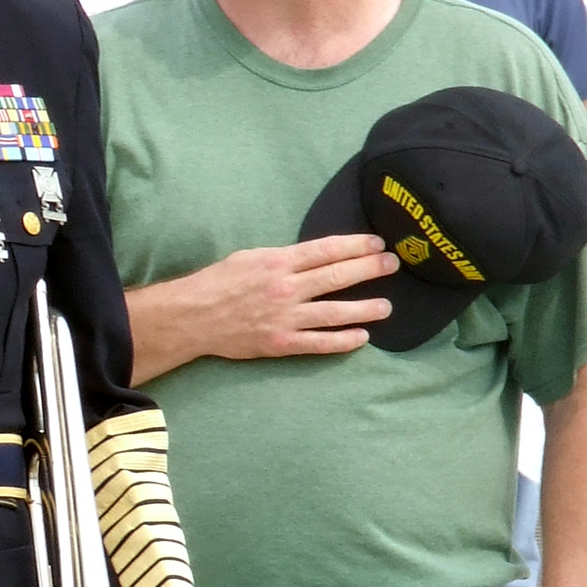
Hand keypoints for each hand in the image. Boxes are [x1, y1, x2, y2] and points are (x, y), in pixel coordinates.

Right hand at [202, 235, 396, 358]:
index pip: (326, 250)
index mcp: (279, 262)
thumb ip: (283, 258)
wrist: (194, 317)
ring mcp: (286, 317)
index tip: (377, 244)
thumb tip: (313, 256)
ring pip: (335, 312)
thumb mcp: (250, 257)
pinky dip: (343, 340)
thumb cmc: (218, 283)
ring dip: (365, 308)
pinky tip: (361, 337)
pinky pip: (319, 343)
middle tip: (393, 265)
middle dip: (369, 269)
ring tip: (386, 306)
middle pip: (337, 276)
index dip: (355, 246)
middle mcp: (287, 288)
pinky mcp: (282, 342)